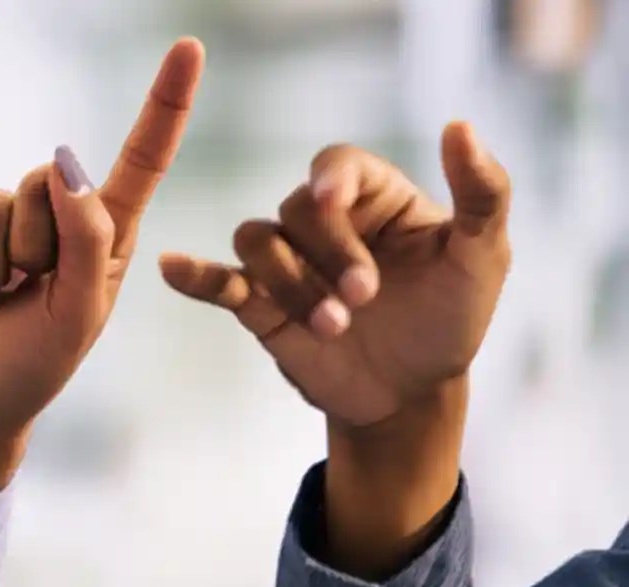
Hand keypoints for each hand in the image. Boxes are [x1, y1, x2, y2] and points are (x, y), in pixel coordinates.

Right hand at [0, 38, 205, 517]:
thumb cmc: (33, 363)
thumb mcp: (79, 311)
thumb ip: (85, 237)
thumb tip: (64, 161)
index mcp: (101, 235)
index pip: (138, 161)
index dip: (163, 106)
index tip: (189, 48)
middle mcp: (50, 216)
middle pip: (50, 179)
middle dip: (38, 244)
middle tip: (27, 290)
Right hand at [160, 122, 509, 427]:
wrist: (413, 392)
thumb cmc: (451, 317)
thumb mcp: (483, 257)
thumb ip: (484, 193)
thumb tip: (460, 126)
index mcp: (371, 197)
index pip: (336, 166)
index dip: (329, 179)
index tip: (332, 200)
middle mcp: (323, 223)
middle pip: (295, 210)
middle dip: (328, 255)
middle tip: (364, 300)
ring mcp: (288, 263)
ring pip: (256, 243)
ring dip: (289, 282)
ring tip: (331, 327)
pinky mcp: (259, 306)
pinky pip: (218, 282)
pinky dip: (193, 274)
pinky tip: (171, 267)